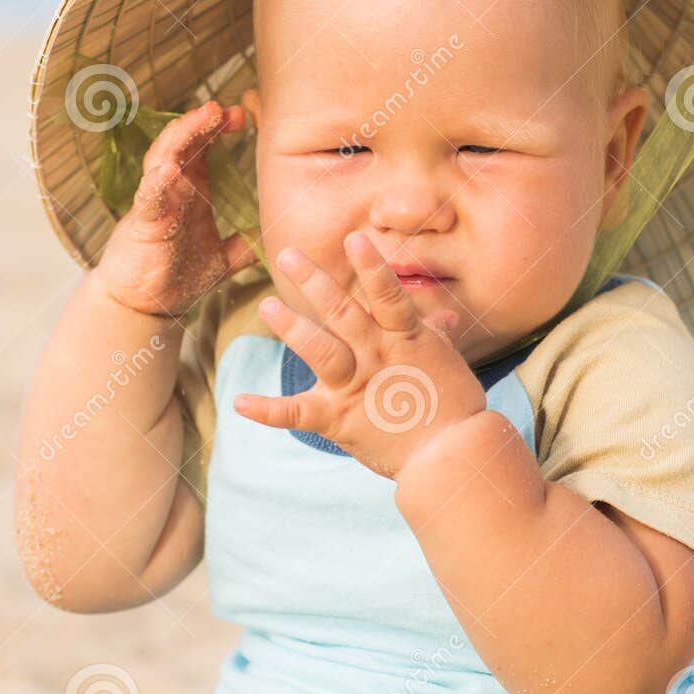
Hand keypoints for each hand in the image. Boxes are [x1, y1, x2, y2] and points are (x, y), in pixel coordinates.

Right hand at [91, 99, 257, 319]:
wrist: (145, 306)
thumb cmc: (177, 277)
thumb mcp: (223, 260)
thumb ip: (246, 246)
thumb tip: (277, 239)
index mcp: (191, 192)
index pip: (203, 149)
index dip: (219, 128)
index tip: (244, 115)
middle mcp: (173, 191)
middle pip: (185, 144)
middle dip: (204, 123)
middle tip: (227, 109)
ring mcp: (157, 205)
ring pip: (164, 159)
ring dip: (183, 137)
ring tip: (202, 118)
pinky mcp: (143, 225)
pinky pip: (148, 199)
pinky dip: (156, 183)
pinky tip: (168, 169)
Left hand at [233, 233, 487, 479]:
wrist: (451, 455)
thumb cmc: (454, 407)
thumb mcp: (446, 363)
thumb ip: (434, 336)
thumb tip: (445, 317)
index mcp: (404, 340)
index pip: (387, 295)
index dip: (371, 266)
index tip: (353, 238)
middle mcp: (376, 357)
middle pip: (342, 313)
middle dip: (315, 282)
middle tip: (288, 255)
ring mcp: (355, 387)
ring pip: (320, 350)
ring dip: (292, 327)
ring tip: (268, 306)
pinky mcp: (338, 420)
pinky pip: (298, 414)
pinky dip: (267, 410)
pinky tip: (239, 403)